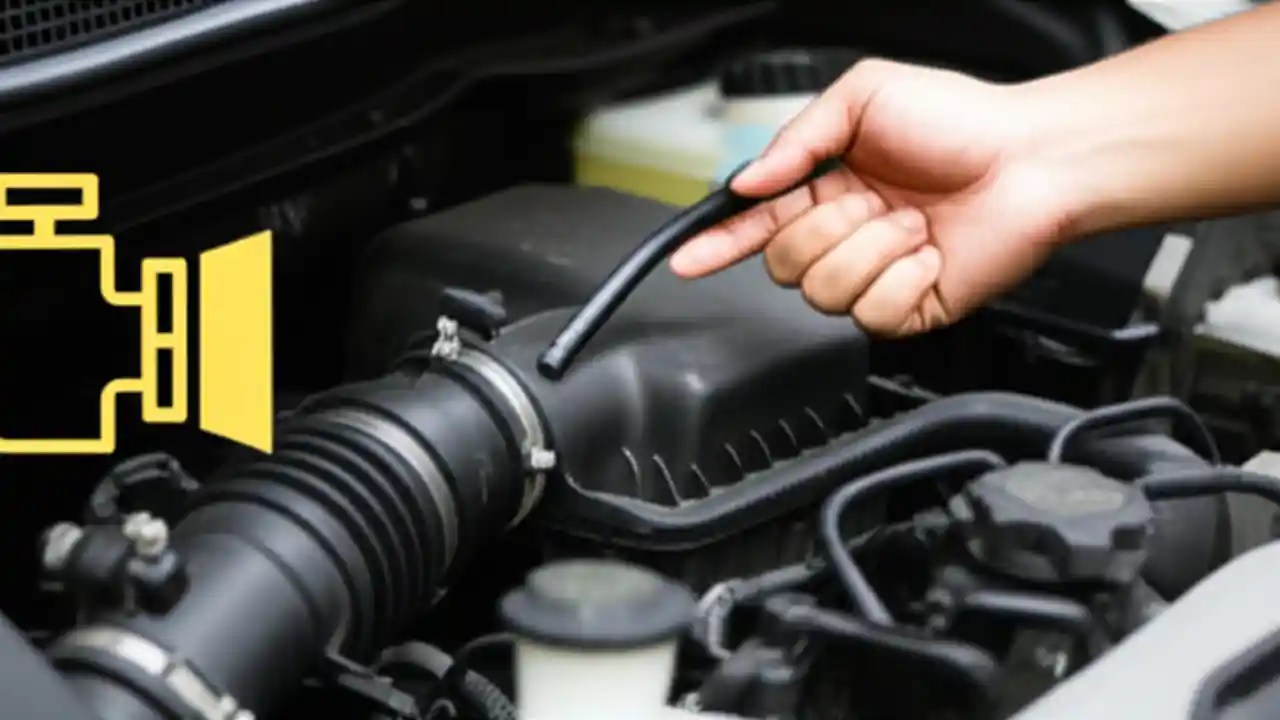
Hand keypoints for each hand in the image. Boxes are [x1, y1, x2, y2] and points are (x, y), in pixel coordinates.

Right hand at [670, 60, 1078, 335]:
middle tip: (873, 199)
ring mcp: (877, 276)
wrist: (1036, 159)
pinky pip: (873, 314)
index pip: (755, 225)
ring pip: (824, 292)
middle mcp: (846, 236)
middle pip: (782, 265)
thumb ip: (797, 139)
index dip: (716, 243)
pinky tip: (930, 252)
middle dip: (826, 228)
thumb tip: (748, 182)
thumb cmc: (965, 120)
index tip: (686, 257)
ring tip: (913, 222)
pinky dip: (905, 276)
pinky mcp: (909, 309)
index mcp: (828, 187)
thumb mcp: (864, 96)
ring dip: (872, 248)